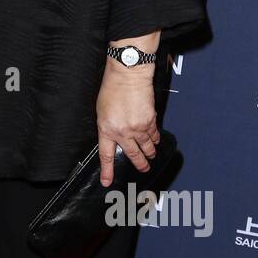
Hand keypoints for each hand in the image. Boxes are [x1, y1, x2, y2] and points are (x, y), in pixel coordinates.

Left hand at [95, 64, 159, 187]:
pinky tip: (155, 141)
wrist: (128, 75)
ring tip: (151, 156)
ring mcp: (138, 128)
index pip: (106, 155)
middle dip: (140, 164)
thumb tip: (115, 136)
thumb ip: (108, 127)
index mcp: (106, 130)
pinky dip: (155, 139)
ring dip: (149, 153)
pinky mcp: (150, 121)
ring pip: (146, 147)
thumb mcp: (102, 111)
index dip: (107, 170)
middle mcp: (123, 132)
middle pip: (133, 155)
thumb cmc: (112, 89)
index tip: (107, 182)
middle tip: (144, 169)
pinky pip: (153, 135)